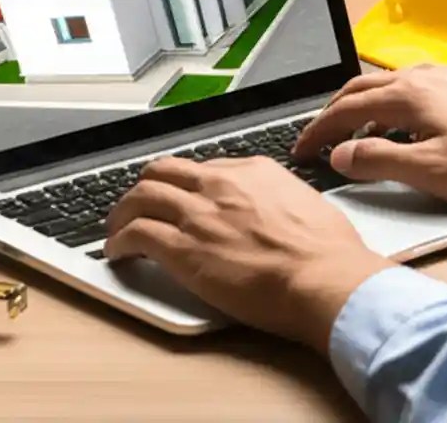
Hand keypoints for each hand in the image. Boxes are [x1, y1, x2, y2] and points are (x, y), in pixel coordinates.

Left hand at [104, 156, 394, 349]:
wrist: (324, 278)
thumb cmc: (328, 253)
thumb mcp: (309, 205)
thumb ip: (282, 202)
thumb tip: (280, 212)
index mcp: (254, 171)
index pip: (205, 168)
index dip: (187, 184)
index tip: (183, 198)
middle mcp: (220, 185)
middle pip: (164, 171)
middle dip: (147, 186)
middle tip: (140, 203)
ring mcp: (198, 214)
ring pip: (141, 197)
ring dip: (123, 212)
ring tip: (118, 228)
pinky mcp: (182, 248)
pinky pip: (136, 234)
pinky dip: (119, 241)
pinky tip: (117, 253)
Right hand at [293, 65, 446, 210]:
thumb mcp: (428, 171)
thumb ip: (377, 160)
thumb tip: (339, 156)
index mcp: (409, 94)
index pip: (346, 108)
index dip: (318, 131)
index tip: (300, 151)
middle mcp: (423, 77)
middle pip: (361, 89)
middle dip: (333, 114)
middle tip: (316, 140)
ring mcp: (445, 80)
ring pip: (386, 86)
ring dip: (360, 107)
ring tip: (350, 133)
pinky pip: (410, 89)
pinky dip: (388, 105)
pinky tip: (397, 126)